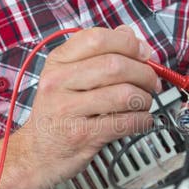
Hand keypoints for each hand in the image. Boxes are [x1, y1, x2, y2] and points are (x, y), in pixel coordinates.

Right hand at [16, 26, 160, 185]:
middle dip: (144, 73)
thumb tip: (130, 35)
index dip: (129, 43)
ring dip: (144, 99)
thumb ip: (97, 54)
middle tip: (151, 81)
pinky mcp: (82, 135)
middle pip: (115, 65)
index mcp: (58, 62)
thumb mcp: (66, 77)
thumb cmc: (56, 114)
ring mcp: (68, 109)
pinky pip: (126, 122)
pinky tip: (140, 119)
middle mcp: (59, 83)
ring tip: (143, 102)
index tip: (144, 53)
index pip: (97, 39)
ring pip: (124, 94)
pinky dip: (142, 120)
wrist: (36, 152)